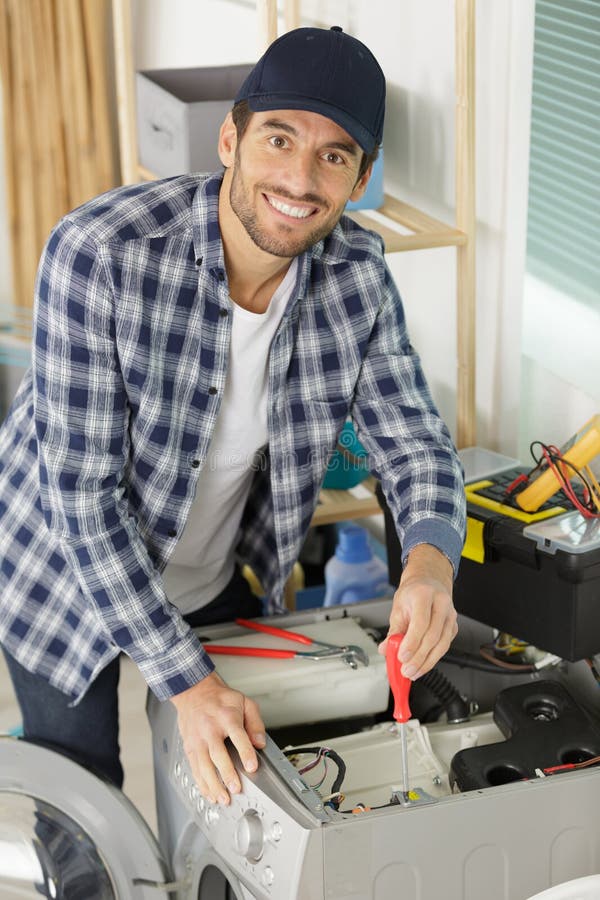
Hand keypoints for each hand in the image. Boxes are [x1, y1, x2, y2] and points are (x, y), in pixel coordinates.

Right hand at [170, 671, 265, 805]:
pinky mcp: (189, 747)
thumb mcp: (243, 702)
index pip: (237, 736)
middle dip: (227, 773)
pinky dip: (202, 784)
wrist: (193, 692)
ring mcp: (197, 739)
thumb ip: (255, 722)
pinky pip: (195, 769)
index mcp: (226, 716)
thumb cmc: (219, 699)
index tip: (252, 766)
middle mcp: (210, 729)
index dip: (245, 752)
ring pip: (203, 766)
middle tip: (236, 788)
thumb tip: (260, 743)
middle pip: (218, 754)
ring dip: (213, 784)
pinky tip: (210, 793)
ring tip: (224, 798)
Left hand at [378, 543, 456, 679]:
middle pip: (433, 636)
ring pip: (442, 644)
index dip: (412, 642)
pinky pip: (445, 646)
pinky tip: (423, 665)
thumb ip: (393, 631)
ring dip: (427, 662)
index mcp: (424, 594)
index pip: (421, 622)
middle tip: (406, 670)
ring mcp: (450, 615)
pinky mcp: (454, 626)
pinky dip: (433, 658)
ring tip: (413, 672)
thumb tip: (386, 649)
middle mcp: (441, 603)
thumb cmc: (413, 593)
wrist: (428, 581)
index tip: (402, 657)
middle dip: (419, 658)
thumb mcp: (398, 607)